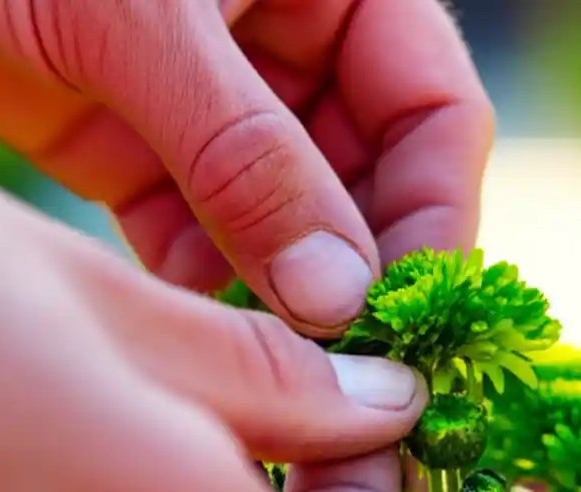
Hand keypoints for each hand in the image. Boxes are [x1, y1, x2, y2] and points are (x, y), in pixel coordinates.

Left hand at [0, 0, 493, 334]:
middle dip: (360, 269)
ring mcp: (220, 110)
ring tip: (281, 369)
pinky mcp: (145, 155)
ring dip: (288, 293)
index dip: (435, 212)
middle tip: (347, 364)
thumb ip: (249, 159)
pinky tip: (197, 335)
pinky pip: (205, 240)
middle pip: (373, 179)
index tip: (413, 311)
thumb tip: (341, 299)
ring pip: (292, 222)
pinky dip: (206, 289)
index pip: (434, 110)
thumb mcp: (145, 29)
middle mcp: (295, 49)